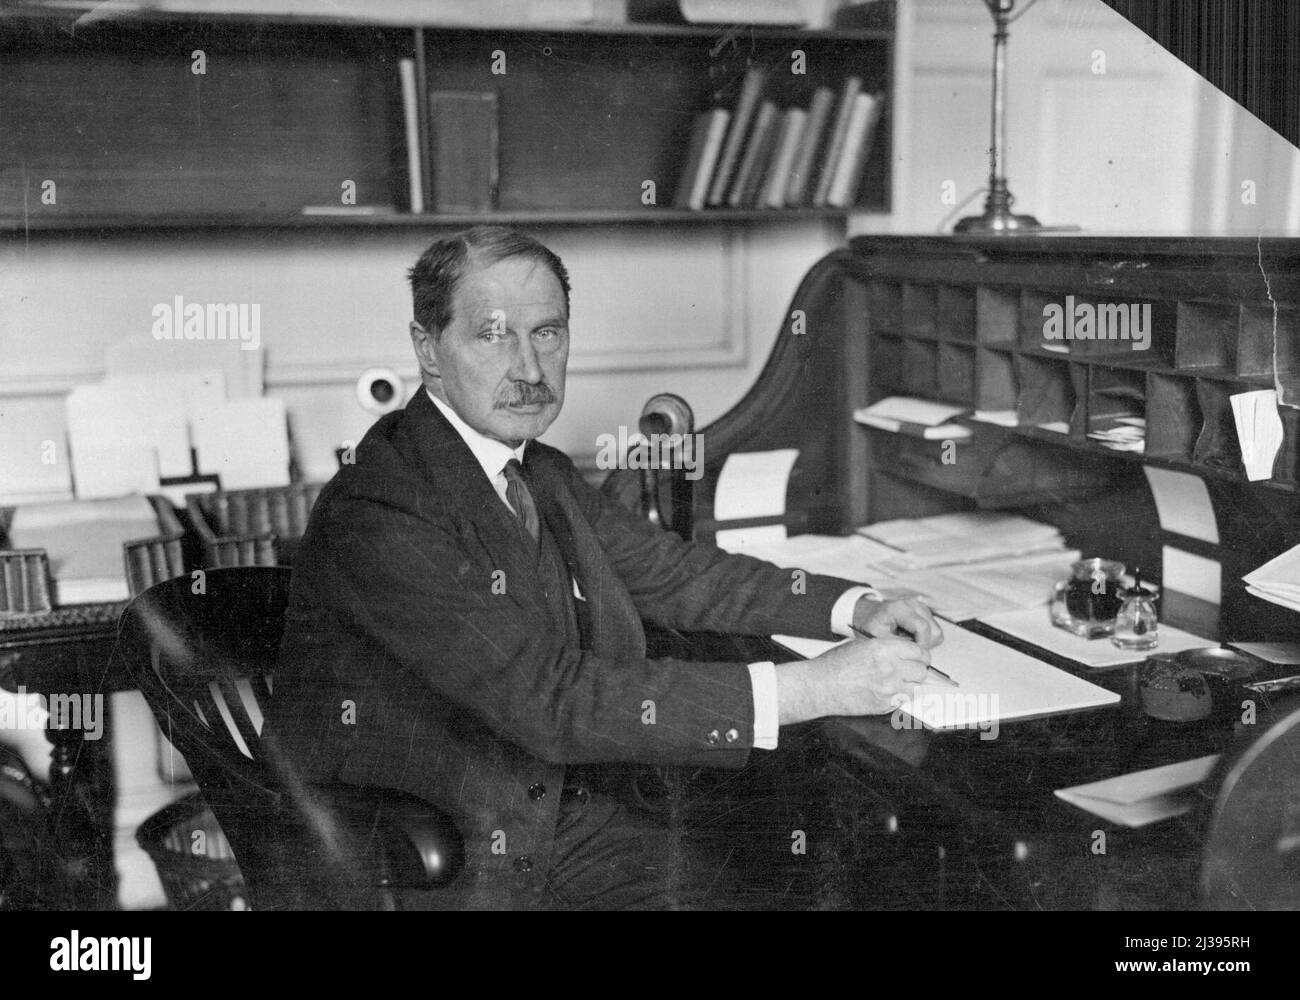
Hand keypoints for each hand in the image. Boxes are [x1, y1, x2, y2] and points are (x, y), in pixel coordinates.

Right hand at [776, 635, 930, 724]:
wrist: (820, 686)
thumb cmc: (835, 665)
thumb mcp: (863, 645)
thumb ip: (887, 647)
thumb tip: (904, 652)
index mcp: (885, 649)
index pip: (919, 652)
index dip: (920, 655)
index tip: (919, 658)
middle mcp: (890, 668)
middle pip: (921, 671)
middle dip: (917, 670)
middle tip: (909, 670)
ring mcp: (889, 689)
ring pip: (916, 688)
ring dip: (909, 684)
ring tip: (896, 681)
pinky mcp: (885, 705)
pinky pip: (903, 700)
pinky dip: (899, 696)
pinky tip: (886, 691)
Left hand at [852, 595, 943, 648]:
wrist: (867, 613)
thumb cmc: (871, 625)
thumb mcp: (879, 638)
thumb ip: (899, 646)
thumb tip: (918, 655)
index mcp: (899, 608)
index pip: (922, 627)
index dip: (921, 644)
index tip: (911, 652)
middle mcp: (912, 604)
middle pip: (934, 630)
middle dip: (924, 644)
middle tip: (907, 646)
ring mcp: (920, 606)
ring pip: (937, 630)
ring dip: (925, 641)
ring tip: (907, 640)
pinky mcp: (924, 610)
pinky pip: (934, 629)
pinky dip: (925, 636)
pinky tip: (911, 636)